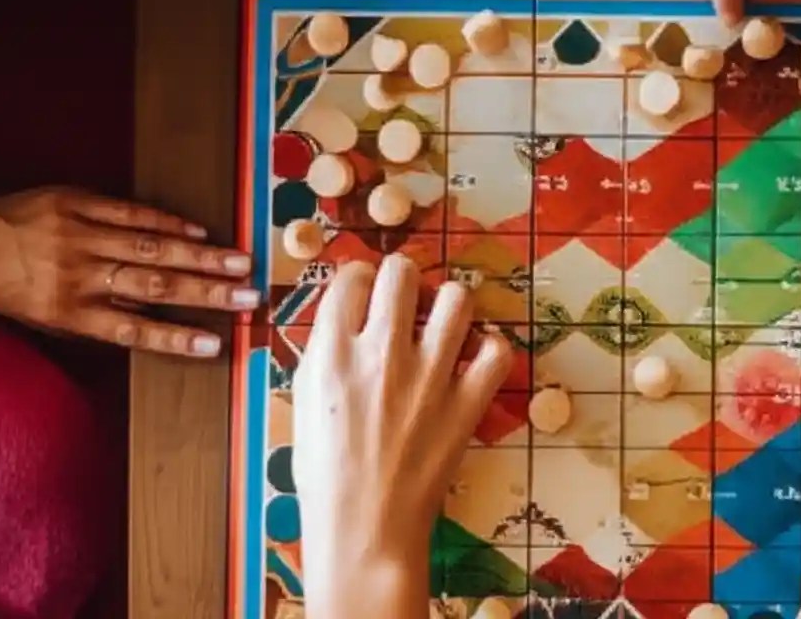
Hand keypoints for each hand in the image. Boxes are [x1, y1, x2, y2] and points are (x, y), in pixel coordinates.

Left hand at [0, 186, 253, 357]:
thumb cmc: (9, 289)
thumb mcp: (49, 318)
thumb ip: (101, 320)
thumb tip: (159, 325)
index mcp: (69, 313)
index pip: (133, 330)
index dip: (175, 338)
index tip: (214, 345)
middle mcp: (77, 275)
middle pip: (153, 287)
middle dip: (206, 293)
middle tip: (248, 297)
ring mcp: (78, 236)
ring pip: (150, 248)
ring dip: (200, 257)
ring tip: (240, 263)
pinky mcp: (74, 202)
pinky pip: (128, 212)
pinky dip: (166, 221)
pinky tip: (198, 231)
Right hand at [292, 257, 512, 618]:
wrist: (363, 528)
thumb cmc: (325, 473)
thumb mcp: (304, 399)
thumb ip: (326, 350)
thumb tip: (349, 315)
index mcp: (332, 354)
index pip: (352, 276)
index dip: (361, 279)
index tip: (367, 293)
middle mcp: (381, 355)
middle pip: (403, 272)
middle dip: (404, 278)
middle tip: (407, 301)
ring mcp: (429, 378)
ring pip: (457, 299)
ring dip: (449, 305)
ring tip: (442, 324)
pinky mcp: (465, 404)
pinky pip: (495, 350)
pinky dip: (488, 347)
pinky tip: (471, 358)